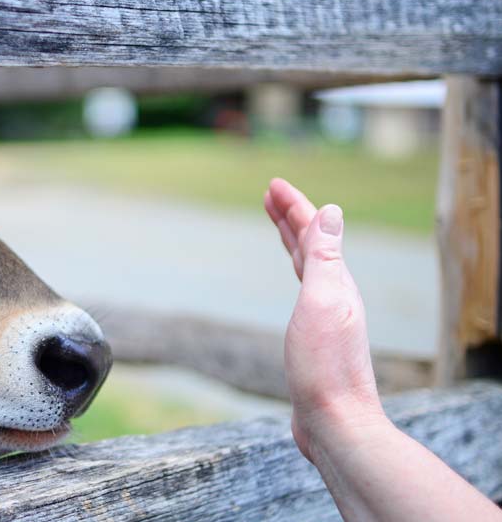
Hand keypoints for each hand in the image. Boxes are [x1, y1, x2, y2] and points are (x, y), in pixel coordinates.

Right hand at [264, 178, 385, 460]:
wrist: (334, 420)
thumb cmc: (324, 364)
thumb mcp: (321, 301)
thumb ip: (325, 256)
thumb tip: (331, 211)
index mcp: (335, 282)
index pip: (313, 231)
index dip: (294, 206)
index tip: (273, 184)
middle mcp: (334, 294)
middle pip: (311, 244)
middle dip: (291, 216)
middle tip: (270, 194)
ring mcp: (326, 314)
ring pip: (307, 265)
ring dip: (292, 239)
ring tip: (277, 224)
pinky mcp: (316, 335)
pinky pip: (303, 287)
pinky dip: (295, 269)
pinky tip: (294, 275)